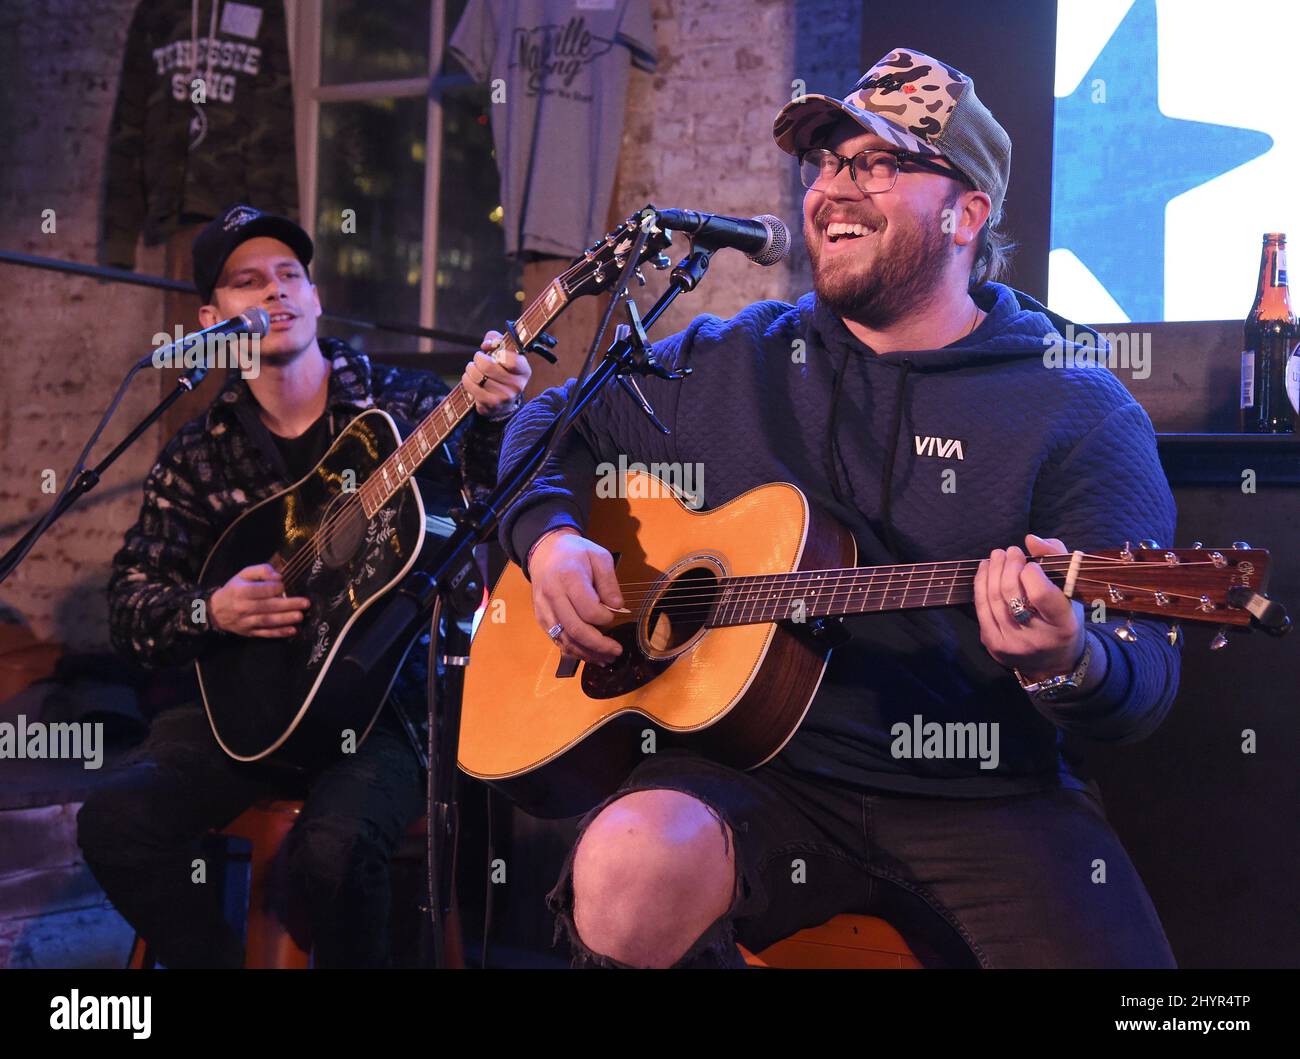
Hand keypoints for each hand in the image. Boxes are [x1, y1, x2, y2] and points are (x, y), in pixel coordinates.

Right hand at [209, 563, 310, 637]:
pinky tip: (292, 630)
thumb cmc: (235, 589)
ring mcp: (246, 622)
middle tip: (305, 603)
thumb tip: (279, 577)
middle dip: (288, 605)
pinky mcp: (250, 632)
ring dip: (285, 619)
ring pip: (268, 621)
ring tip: (300, 616)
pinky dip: (279, 633)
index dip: (275, 588)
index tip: (284, 586)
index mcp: (241, 591)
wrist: (216, 611)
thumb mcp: (244, 574)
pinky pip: (266, 633)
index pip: (261, 590)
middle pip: (268, 606)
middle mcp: (243, 607)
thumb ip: (262, 571)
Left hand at [463, 330, 530, 417]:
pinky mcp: (491, 406)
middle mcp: (517, 386)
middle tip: (478, 359)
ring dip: (470, 369)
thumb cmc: (503, 369)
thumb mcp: (504, 351)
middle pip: (487, 366)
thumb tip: (486, 345)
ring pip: (476, 376)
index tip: (495, 354)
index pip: (511, 360)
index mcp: (524, 370)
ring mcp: (504, 398)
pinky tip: (471, 379)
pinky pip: (471, 388)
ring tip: (474, 369)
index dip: (498, 353)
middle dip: (478, 359)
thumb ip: (496, 339)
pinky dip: (467, 380)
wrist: (504, 398)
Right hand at [528, 529, 624, 664]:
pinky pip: (557, 640)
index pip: (588, 608)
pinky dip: (574, 651)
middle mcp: (552, 596)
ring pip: (565, 639)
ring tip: (607, 659)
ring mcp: (544, 609)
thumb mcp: (599, 556)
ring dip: (587, 653)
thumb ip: (609, 582)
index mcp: (568, 577)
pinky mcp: (541, 618)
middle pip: (575, 629)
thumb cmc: (576, 553)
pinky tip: (590, 656)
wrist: (545, 552)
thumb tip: (618, 607)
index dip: (604, 618)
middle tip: (616, 651)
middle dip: (598, 644)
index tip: (614, 615)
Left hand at [974, 534, 1085, 681]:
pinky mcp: (994, 645)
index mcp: (1062, 625)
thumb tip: (1030, 539)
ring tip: (997, 556)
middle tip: (1011, 551)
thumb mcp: (1071, 590)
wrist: (1054, 661)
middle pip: (1011, 593)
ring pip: (993, 599)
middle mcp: (1036, 639)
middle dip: (1008, 565)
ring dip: (992, 570)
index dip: (1031, 572)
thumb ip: (1056, 558)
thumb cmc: (1064, 617)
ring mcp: (1012, 644)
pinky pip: (981, 608)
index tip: (1031, 564)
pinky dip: (980, 584)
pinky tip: (985, 569)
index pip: (1040, 594)